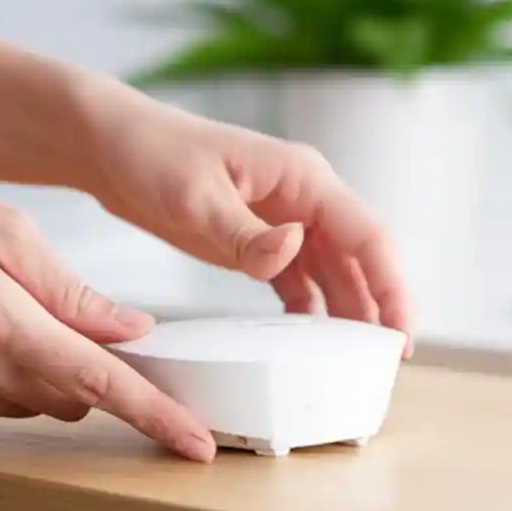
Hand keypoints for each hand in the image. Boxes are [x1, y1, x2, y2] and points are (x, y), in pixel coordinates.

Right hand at [0, 148, 218, 461]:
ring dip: (45, 368)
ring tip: (2, 309)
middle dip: (91, 367)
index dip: (155, 415)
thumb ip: (75, 292)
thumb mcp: (8, 230)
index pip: (99, 383)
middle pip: (72, 396)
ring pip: (36, 402)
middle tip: (72, 318)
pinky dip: (5, 374)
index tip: (196, 444)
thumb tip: (132, 333)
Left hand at [73, 81, 413, 354]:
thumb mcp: (196, 197)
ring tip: (357, 364)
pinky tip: (311, 343)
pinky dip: (311, 312)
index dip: (392, 287)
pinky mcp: (260, 241)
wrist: (110, 146)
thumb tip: (295, 249)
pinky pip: (301, 281)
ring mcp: (285, 221)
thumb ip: (246, 232)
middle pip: (361, 260)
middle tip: (387, 364)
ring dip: (349, 314)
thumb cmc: (153, 153)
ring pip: (336, 274)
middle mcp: (305, 200)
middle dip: (379, 308)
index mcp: (303, 178)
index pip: (368, 236)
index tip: (401, 336)